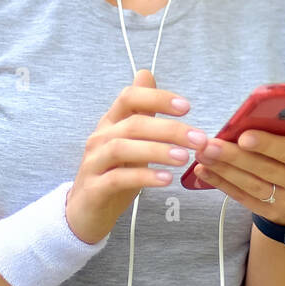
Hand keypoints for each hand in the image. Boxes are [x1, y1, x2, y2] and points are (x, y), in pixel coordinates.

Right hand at [65, 69, 204, 244]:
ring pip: (123, 148)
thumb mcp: (130, 140)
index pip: (129, 97)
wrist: (85, 211)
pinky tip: (166, 179)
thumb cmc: (114, 173)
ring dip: (157, 151)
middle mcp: (100, 138)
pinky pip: (118, 178)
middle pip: (133, 124)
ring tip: (184, 158)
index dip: (157, 98)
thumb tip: (147, 74)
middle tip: (198, 138)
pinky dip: (144, 176)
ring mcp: (94, 162)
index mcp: (111, 122)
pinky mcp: (94, 188)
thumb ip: (141, 111)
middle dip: (169, 129)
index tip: (186, 106)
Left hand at [191, 118, 284, 226]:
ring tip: (202, 153)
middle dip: (235, 156)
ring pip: (250, 185)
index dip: (268, 144)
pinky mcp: (267, 212)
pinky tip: (203, 170)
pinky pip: (241, 197)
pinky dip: (220, 183)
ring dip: (223, 169)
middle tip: (210, 143)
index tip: (243, 135)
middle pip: (266, 169)